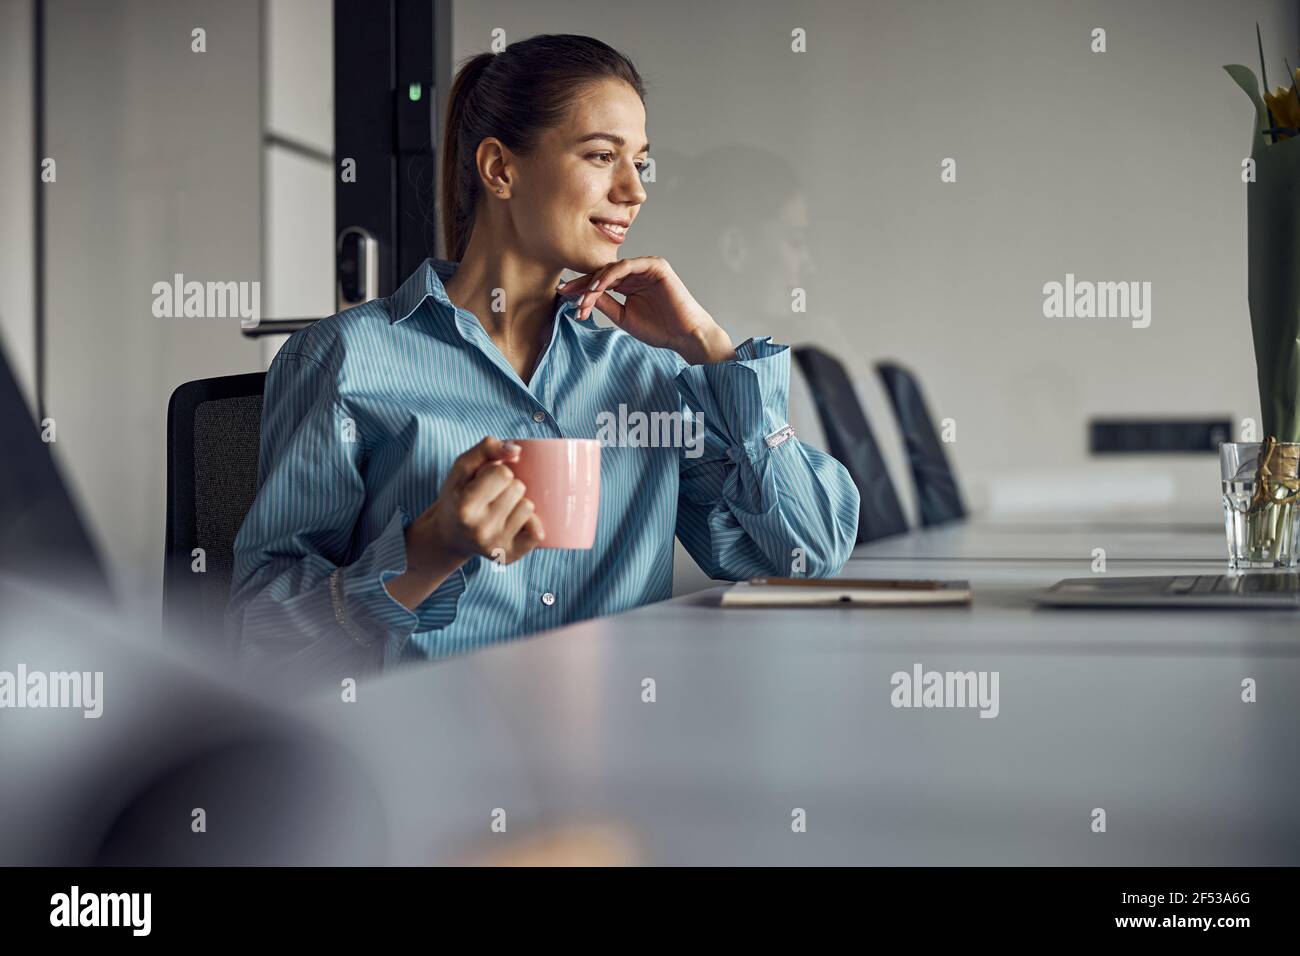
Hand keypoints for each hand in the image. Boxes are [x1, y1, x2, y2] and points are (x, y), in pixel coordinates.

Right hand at [404, 437, 545, 580]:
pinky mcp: (508, 556)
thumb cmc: (458, 496)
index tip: (483, 481)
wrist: (449, 536)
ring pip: (528, 507)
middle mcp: (479, 530)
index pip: (502, 473)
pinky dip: (530, 524)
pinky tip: (513, 524)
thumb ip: (486, 448)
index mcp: (464, 507)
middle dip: (508, 486)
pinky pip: (537, 533)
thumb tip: (517, 450)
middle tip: (491, 496)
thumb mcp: (462, 468)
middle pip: (518, 488)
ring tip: (499, 510)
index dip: (496, 472)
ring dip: (518, 503)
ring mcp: (496, 546)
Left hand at [558, 256, 736, 363]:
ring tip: (582, 298)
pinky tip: (597, 288)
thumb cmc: (659, 329)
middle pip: (602, 273)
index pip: (600, 282)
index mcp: (629, 284)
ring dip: (594, 283)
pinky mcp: (655, 266)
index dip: (581, 288)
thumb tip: (580, 296)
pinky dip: (610, 276)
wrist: (684, 336)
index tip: (562, 295)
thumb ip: (604, 304)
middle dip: (582, 284)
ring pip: (612, 269)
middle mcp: (636, 272)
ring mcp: (646, 267)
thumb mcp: (623, 317)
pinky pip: (627, 266)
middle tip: (564, 292)